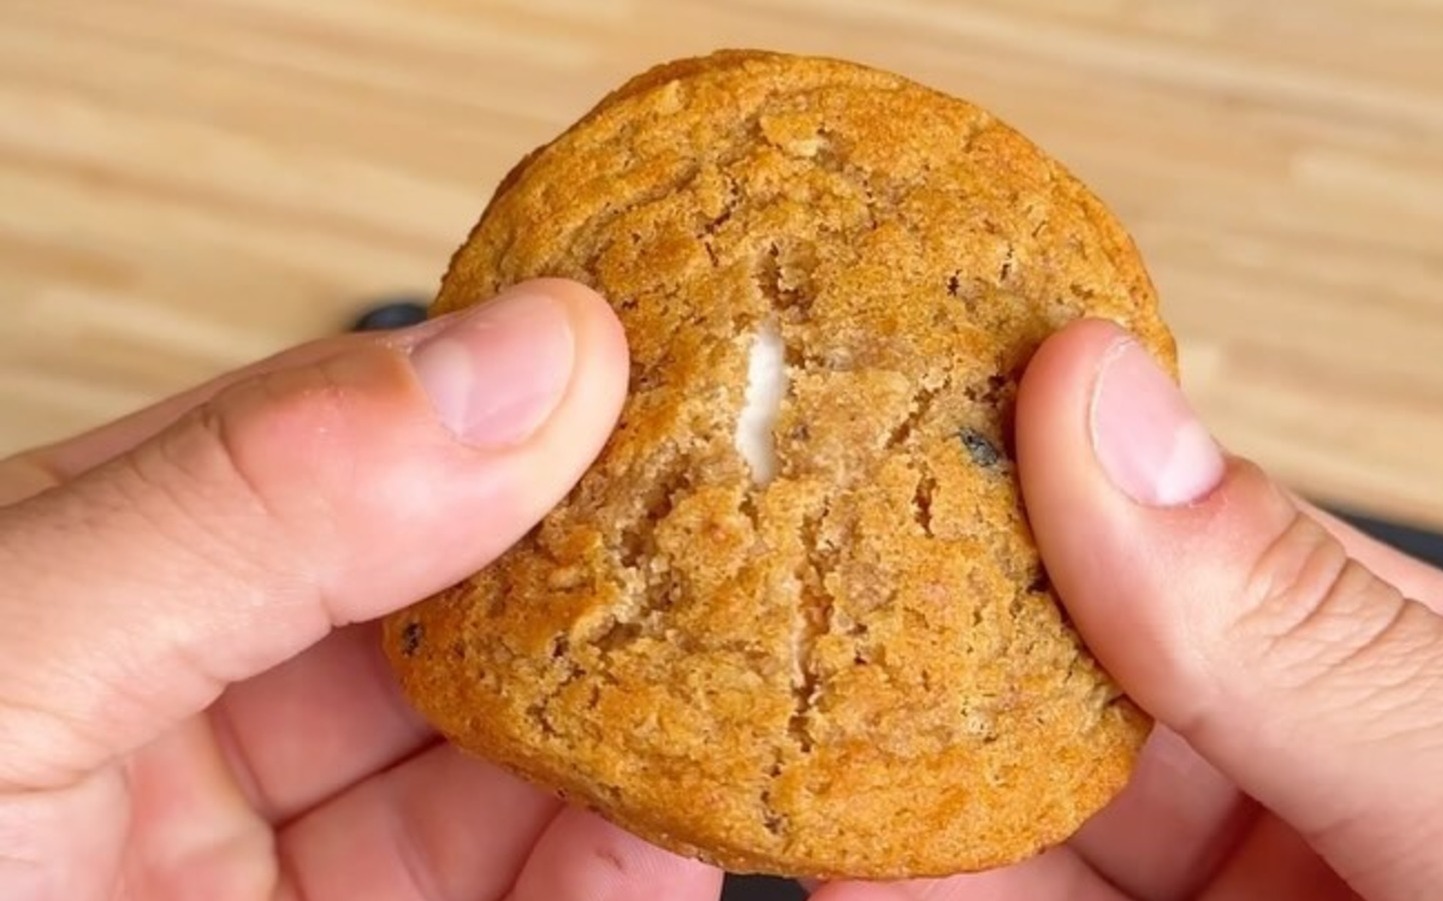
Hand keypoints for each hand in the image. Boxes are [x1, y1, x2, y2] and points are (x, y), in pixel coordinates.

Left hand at [0, 280, 722, 900]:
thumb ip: (251, 509)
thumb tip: (517, 364)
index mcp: (90, 595)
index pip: (337, 450)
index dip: (495, 397)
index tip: (648, 352)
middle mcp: (189, 734)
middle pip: (452, 614)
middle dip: (601, 563)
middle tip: (737, 506)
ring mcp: (271, 875)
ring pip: (509, 770)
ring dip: (634, 722)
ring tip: (743, 660)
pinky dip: (617, 870)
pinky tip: (671, 826)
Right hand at [813, 321, 1442, 900]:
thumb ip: (1300, 627)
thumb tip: (1107, 409)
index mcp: (1396, 688)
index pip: (1180, 535)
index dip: (1042, 456)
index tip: (911, 390)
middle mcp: (1272, 799)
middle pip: (1048, 672)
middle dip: (918, 604)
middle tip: (790, 525)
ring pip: (980, 811)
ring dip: (866, 744)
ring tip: (756, 662)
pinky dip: (873, 871)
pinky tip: (804, 820)